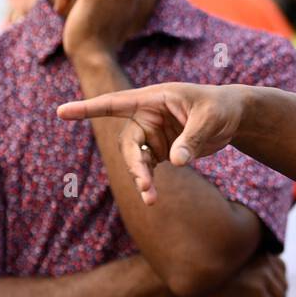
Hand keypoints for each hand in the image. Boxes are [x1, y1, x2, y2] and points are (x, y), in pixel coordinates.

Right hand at [57, 82, 245, 204]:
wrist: (234, 117)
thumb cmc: (221, 108)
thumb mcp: (210, 119)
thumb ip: (192, 138)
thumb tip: (175, 162)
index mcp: (154, 99)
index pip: (115, 102)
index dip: (88, 108)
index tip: (61, 112)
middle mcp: (148, 117)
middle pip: (128, 141)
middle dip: (133, 163)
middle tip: (144, 184)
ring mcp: (153, 135)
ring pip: (136, 158)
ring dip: (140, 177)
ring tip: (150, 197)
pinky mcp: (161, 150)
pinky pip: (148, 168)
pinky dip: (148, 182)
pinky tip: (151, 197)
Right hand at [204, 253, 286, 296]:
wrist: (190, 271)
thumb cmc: (206, 269)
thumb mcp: (230, 264)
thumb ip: (247, 267)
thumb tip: (261, 289)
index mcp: (259, 249)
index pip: (280, 268)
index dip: (276, 287)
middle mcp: (264, 258)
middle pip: (282, 285)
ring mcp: (261, 272)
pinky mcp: (254, 287)